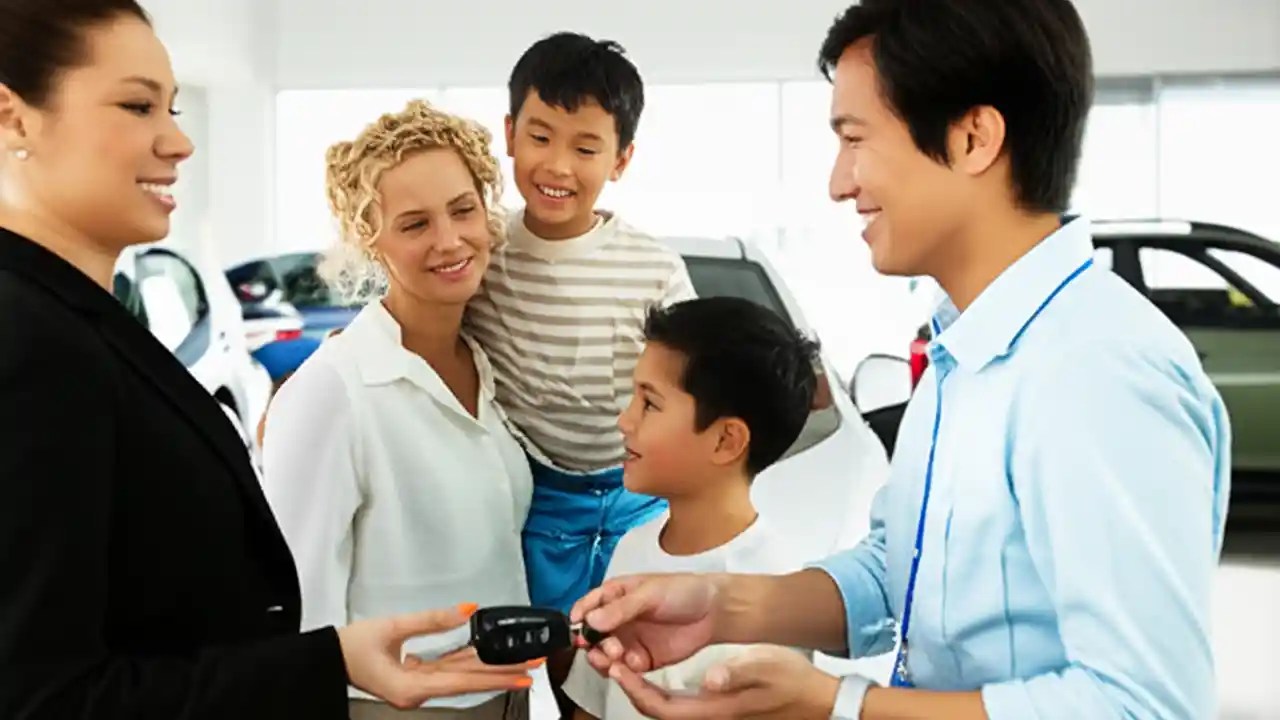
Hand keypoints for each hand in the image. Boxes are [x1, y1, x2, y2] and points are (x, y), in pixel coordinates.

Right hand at [338, 603, 539, 708]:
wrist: (325, 660)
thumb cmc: (349, 648)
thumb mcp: (392, 627)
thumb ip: (432, 619)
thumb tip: (466, 611)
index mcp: (411, 687)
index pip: (464, 681)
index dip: (496, 677)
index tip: (522, 675)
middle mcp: (418, 692)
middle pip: (468, 681)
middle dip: (502, 673)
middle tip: (532, 666)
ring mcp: (417, 687)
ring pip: (460, 676)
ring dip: (489, 668)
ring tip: (518, 662)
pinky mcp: (414, 678)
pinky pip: (447, 670)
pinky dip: (468, 663)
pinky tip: (486, 655)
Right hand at [570, 573, 719, 675]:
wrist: (714, 611)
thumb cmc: (683, 591)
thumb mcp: (649, 593)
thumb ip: (621, 608)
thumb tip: (591, 619)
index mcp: (615, 596)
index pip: (588, 606)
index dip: (579, 617)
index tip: (576, 626)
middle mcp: (618, 620)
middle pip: (592, 636)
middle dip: (591, 643)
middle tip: (601, 645)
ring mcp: (629, 640)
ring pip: (605, 655)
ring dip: (604, 658)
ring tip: (614, 656)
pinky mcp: (642, 660)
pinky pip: (624, 669)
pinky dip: (622, 671)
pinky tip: (629, 666)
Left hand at [608, 645, 840, 719]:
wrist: (818, 701)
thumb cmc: (795, 685)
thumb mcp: (768, 669)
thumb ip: (737, 673)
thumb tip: (710, 678)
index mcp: (716, 710)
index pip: (662, 707)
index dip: (635, 689)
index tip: (619, 667)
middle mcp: (709, 717)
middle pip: (656, 710)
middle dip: (629, 687)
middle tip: (611, 661)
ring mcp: (712, 714)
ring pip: (664, 708)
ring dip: (640, 688)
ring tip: (622, 661)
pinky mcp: (716, 709)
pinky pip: (677, 704)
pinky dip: (656, 689)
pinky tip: (651, 670)